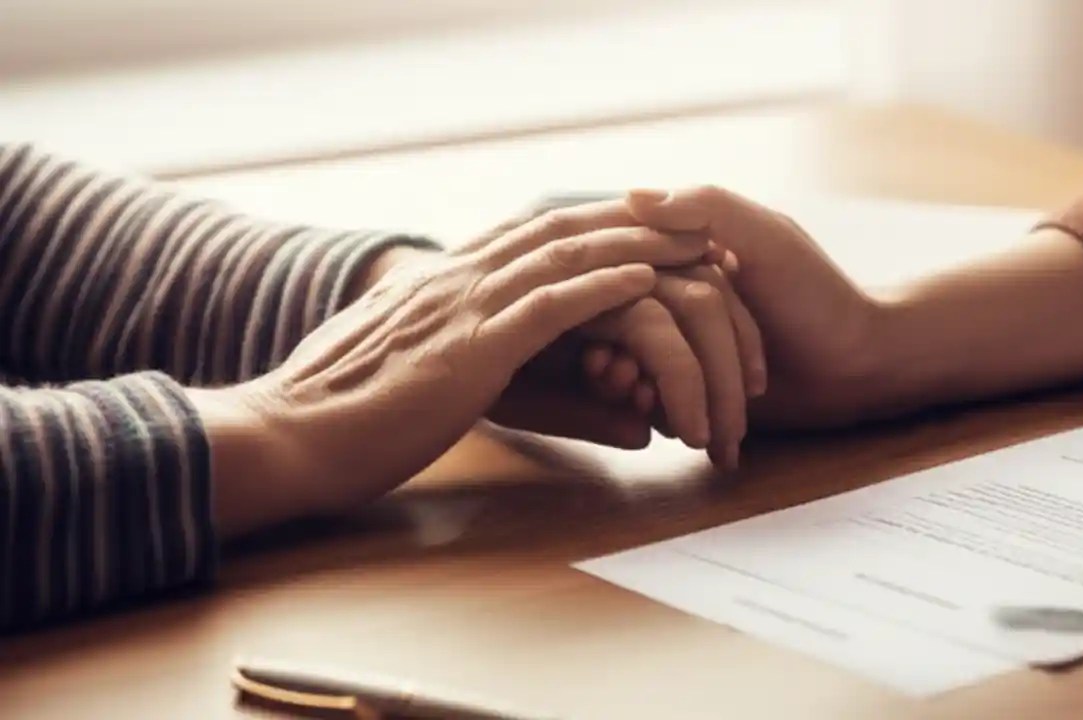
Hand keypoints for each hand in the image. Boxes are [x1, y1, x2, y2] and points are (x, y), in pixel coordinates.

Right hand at [201, 217, 708, 536]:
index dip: (592, 226)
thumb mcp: (408, 379)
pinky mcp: (466, 350)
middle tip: (690, 214)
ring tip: (690, 237)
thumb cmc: (343, 421)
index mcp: (441, 286)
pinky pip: (544, 307)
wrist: (283, 438)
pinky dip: (598, 288)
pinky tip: (642, 279)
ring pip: (561, 258)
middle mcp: (454, 282)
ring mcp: (460, 310)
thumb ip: (461, 370)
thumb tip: (487, 376)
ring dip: (633, 244)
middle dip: (630, 219)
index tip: (646, 221)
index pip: (529, 238)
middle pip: (558, 232)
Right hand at [604, 186, 883, 429]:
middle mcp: (671, 297)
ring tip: (641, 402)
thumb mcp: (767, 238)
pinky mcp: (690, 394)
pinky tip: (670, 424)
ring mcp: (679, 348)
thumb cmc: (818, 296)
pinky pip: (651, 403)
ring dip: (629, 388)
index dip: (605, 295)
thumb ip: (707, 208)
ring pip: (627, 365)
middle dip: (614, 353)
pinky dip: (654, 413)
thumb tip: (634, 196)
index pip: (619, 267)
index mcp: (681, 251)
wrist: (856, 368)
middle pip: (618, 324)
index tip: (607, 318)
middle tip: (619, 378)